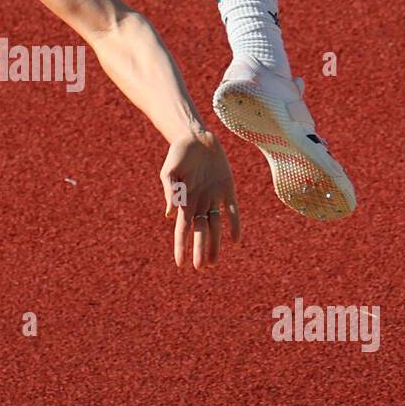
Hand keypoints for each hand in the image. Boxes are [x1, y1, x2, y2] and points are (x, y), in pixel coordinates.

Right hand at [160, 131, 240, 268]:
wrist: (196, 137)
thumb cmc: (178, 153)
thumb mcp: (169, 169)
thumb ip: (170, 189)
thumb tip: (170, 212)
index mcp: (184, 201)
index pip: (182, 229)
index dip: (181, 246)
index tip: (180, 263)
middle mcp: (199, 202)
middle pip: (200, 231)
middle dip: (200, 249)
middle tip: (201, 268)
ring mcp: (214, 197)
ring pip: (215, 226)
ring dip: (215, 243)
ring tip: (214, 262)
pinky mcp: (227, 189)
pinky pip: (232, 210)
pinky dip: (234, 225)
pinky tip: (235, 241)